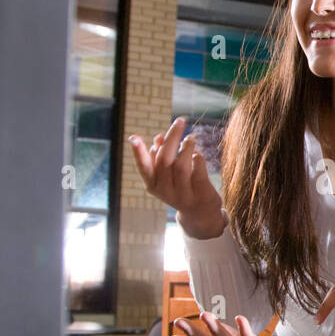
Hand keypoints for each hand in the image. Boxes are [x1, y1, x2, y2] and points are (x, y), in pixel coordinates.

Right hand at [128, 117, 224, 238]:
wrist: (200, 214)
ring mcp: (183, 194)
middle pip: (165, 160)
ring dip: (186, 146)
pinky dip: (197, 157)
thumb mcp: (167, 175)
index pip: (143, 168)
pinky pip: (198, 169)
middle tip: (180, 121)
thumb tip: (158, 138)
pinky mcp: (201, 193)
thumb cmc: (181, 187)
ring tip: (190, 138)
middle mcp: (165, 191)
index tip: (133, 137)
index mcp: (153, 185)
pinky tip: (197, 153)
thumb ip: (161, 156)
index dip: (138, 153)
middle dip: (172, 137)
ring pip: (181, 165)